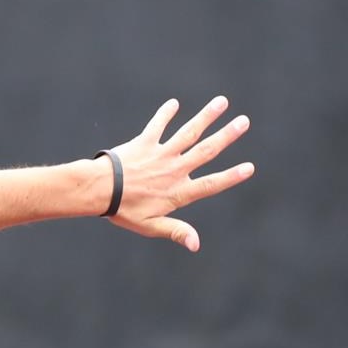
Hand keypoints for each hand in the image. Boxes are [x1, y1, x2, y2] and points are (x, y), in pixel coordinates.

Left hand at [105, 96, 253, 251]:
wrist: (98, 190)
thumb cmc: (123, 210)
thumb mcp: (150, 226)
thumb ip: (176, 231)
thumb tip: (197, 245)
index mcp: (178, 191)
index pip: (211, 184)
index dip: (231, 177)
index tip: (249, 167)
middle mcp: (174, 169)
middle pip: (207, 150)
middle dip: (227, 135)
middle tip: (244, 121)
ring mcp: (161, 154)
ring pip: (189, 132)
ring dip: (206, 116)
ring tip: (222, 102)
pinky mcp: (144, 143)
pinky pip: (157, 125)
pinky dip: (165, 114)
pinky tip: (174, 103)